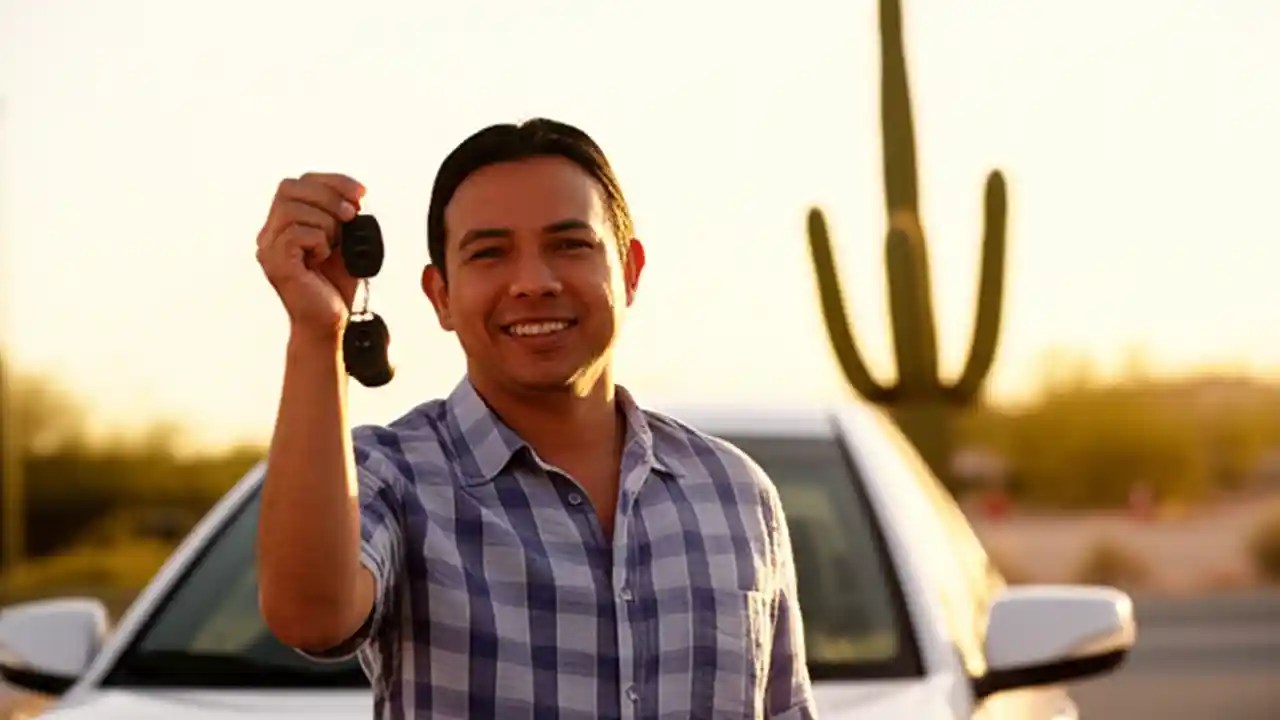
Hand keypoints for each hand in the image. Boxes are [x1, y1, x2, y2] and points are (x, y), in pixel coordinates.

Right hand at [256, 173, 366, 338]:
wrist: (332, 321)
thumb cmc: (337, 284)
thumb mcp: (346, 241)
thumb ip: (345, 215)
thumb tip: (355, 195)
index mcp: (285, 222)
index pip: (299, 182)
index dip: (332, 181)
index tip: (362, 193)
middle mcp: (270, 232)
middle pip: (290, 187)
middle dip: (328, 196)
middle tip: (351, 215)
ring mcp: (268, 247)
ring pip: (293, 209)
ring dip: (325, 223)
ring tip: (333, 245)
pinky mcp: (275, 262)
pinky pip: (297, 233)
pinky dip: (319, 242)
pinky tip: (322, 259)